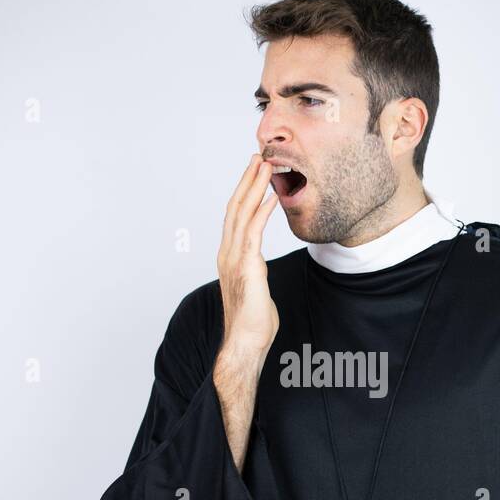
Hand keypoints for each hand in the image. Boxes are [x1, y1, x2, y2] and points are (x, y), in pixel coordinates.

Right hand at [217, 154, 280, 358]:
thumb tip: (258, 268)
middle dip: (247, 181)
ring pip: (242, 215)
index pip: (234, 217)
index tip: (253, 173)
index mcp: (229, 257)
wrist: (246, 342)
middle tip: (258, 158)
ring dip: (254, 188)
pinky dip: (262, 213)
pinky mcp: (247, 267)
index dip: (243, 192)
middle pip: (235, 209)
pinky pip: (253, 233)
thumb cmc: (253, 322)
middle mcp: (228, 254)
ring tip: (265, 167)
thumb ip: (254, 272)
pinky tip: (271, 197)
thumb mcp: (254, 288)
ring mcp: (235, 259)